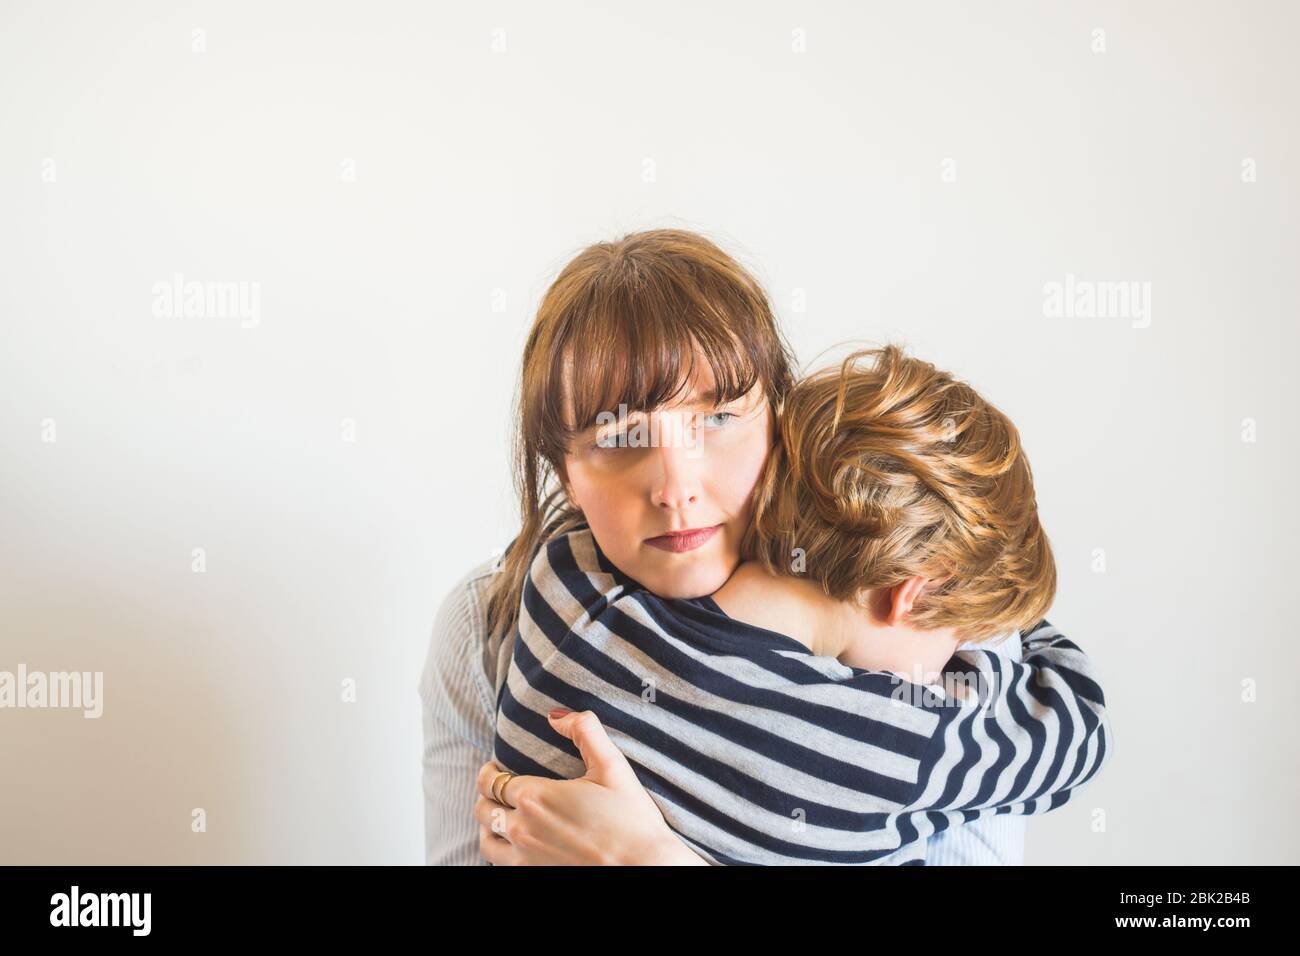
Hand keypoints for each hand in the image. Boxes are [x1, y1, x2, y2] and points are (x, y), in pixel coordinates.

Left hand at [474, 709, 707, 864]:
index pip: (491, 781)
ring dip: (487, 825)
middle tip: (495, 788)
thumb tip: (556, 715)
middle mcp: (522, 829)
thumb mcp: (612, 766)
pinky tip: (513, 845)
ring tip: (498, 817)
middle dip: (485, 794)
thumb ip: (585, 731)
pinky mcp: (534, 877)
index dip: (489, 771)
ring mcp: (525, 858)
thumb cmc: (631, 819)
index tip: (494, 767)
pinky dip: (499, 851)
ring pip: (487, 840)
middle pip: (483, 809)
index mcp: (535, 797)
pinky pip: (499, 864)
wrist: (644, 868)